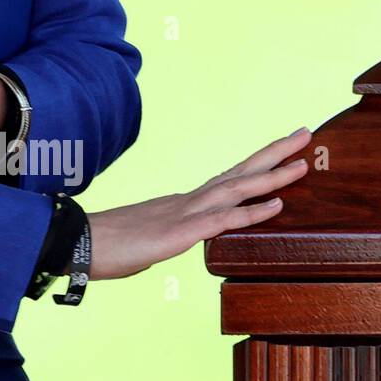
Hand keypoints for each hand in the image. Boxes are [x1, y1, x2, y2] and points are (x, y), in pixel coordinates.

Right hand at [85, 128, 310, 280]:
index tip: (285, 151)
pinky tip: (278, 204)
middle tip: (306, 134)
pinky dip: (254, 211)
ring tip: (304, 162)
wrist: (74, 243)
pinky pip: (225, 220)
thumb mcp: (154, 241)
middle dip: (276, 153)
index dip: (259, 165)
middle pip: (242, 171)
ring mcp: (188, 213)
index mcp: (187, 202)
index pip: (231, 179)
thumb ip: (175, 236)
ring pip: (239, 188)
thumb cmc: (109, 246)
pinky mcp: (182, 232)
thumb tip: (185, 239)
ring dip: (274, 175)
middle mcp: (192, 200)